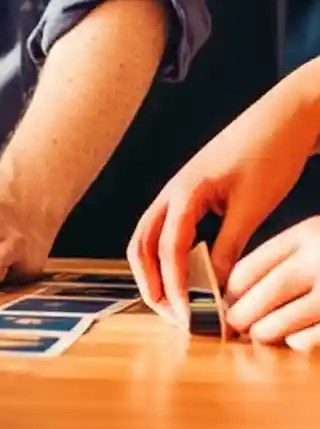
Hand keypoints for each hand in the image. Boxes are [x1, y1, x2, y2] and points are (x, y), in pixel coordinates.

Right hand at [127, 91, 315, 324]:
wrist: (286, 114)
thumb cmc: (271, 151)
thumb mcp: (254, 205)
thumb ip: (230, 246)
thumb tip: (217, 285)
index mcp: (185, 192)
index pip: (168, 249)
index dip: (174, 285)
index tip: (184, 313)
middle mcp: (171, 192)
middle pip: (141, 246)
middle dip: (150, 283)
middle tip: (169, 314)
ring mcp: (176, 192)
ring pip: (147, 240)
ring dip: (153, 272)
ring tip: (170, 300)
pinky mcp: (188, 194)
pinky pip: (164, 230)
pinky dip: (166, 256)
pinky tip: (186, 271)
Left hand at [222, 217, 319, 349]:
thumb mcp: (318, 238)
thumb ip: (285, 258)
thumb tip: (234, 293)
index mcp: (307, 235)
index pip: (247, 268)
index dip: (229, 291)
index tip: (225, 301)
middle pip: (257, 298)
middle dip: (240, 317)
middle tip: (237, 325)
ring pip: (277, 324)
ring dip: (263, 333)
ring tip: (262, 334)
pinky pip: (307, 341)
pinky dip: (296, 343)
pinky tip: (296, 338)